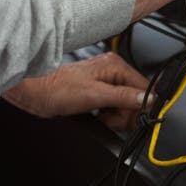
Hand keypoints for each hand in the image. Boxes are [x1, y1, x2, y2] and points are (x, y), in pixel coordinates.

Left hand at [1, 52, 151, 130]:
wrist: (38, 94)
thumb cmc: (59, 89)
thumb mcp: (95, 95)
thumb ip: (124, 97)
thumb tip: (147, 98)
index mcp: (115, 65)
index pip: (144, 87)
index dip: (142, 106)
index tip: (136, 119)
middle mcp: (113, 72)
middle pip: (135, 100)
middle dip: (124, 114)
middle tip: (109, 118)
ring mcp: (106, 83)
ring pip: (124, 107)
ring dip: (115, 118)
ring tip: (100, 116)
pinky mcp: (99, 94)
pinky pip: (113, 109)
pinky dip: (108, 117)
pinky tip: (97, 116)